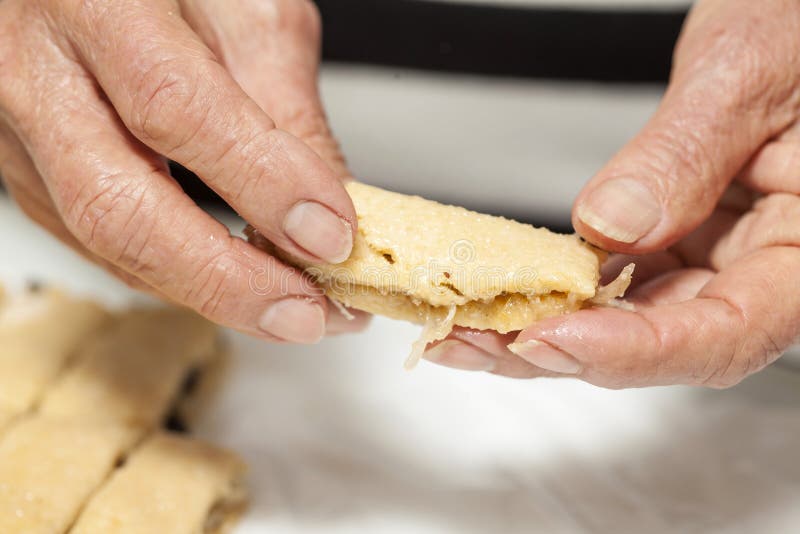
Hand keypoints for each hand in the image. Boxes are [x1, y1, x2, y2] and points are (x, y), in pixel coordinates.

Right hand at [0, 0, 368, 341]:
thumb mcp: (245, 11)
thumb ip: (284, 107)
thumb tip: (328, 208)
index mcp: (95, 2)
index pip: (176, 107)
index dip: (261, 183)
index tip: (330, 236)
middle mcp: (34, 71)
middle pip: (120, 207)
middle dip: (226, 280)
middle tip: (306, 314)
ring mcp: (17, 131)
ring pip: (106, 241)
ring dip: (208, 291)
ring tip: (291, 308)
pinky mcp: (24, 171)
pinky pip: (97, 242)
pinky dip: (174, 275)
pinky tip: (230, 284)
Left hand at [425, 0, 799, 387]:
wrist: (793, 17)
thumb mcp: (748, 73)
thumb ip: (685, 154)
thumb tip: (613, 224)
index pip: (724, 331)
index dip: (633, 350)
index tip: (551, 338)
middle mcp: (759, 270)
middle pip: (660, 342)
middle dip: (558, 349)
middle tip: (472, 341)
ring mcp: (712, 258)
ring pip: (626, 320)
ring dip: (540, 330)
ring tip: (463, 328)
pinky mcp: (674, 240)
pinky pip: (614, 280)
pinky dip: (556, 289)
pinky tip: (501, 293)